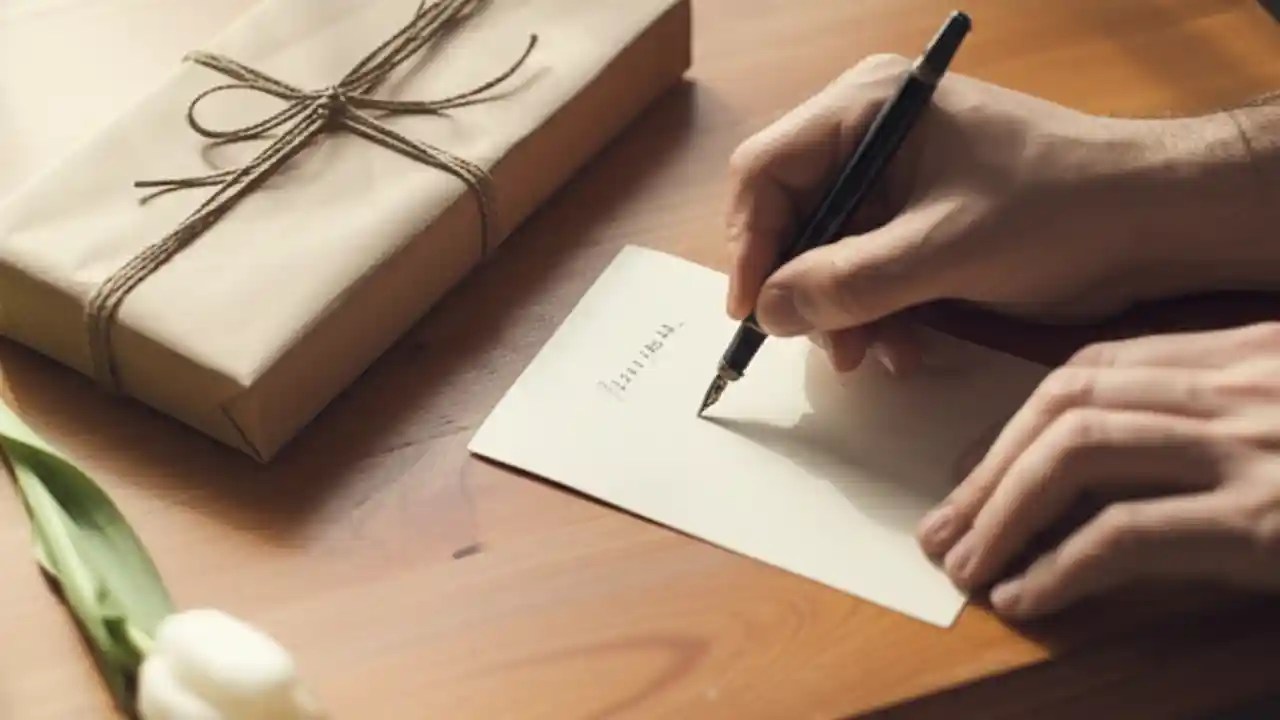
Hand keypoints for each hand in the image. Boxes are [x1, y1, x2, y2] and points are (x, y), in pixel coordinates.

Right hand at [725, 53, 1259, 374]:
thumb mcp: (943, 252)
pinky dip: (877, 310)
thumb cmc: (1058, 211)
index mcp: (867, 107)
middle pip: (793, 215)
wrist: (1156, 220)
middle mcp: (870, 131)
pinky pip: (868, 265)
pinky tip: (905, 346)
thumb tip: (767, 310)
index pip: (765, 171)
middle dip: (806, 289)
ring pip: (828, 250)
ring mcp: (894, 174)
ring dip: (844, 311)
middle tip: (826, 348)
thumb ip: (847, 282)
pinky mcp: (918, 213)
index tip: (754, 314)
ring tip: (876, 356)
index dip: (748, 246)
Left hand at [917, 322, 1279, 618]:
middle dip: (990, 470)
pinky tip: (1024, 598)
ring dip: (1003, 516)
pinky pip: (1126, 534)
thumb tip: (1105, 467)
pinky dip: (1058, 568)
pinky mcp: (1264, 521)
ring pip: (1078, 455)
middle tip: (944, 526)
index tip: (974, 467)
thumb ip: (1212, 418)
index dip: (1018, 420)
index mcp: (1244, 354)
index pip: (1094, 369)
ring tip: (967, 567)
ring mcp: (1248, 447)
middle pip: (1068, 406)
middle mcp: (1238, 385)